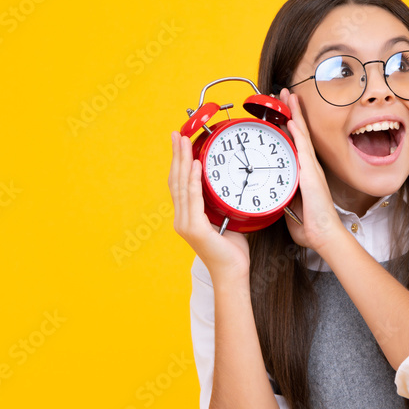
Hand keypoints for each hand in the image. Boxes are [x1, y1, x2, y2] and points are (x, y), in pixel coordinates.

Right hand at [168, 131, 248, 279]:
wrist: (233, 273)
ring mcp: (185, 224)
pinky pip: (193, 198)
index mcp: (187, 217)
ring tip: (184, 142)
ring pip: (182, 186)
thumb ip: (219, 204)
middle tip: (177, 134)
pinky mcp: (195, 229)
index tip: (180, 143)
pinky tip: (196, 165)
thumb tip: (224, 186)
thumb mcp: (224, 221)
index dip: (178, 163)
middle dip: (177, 155)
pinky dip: (194, 180)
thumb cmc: (232, 251)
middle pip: (176, 180)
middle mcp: (181, 219)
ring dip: (183, 161)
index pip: (179, 184)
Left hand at [280, 88, 346, 254]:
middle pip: (299, 132)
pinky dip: (298, 134)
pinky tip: (293, 120)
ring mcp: (310, 168)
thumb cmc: (310, 225)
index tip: (283, 110)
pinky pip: (303, 149)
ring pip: (301, 135)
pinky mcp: (310, 174)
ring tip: (288, 97)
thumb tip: (273, 191)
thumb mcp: (291, 206)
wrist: (323, 234)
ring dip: (294, 115)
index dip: (289, 124)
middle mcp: (309, 166)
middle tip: (284, 93)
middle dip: (292, 111)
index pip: (295, 143)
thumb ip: (283, 196)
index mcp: (304, 172)